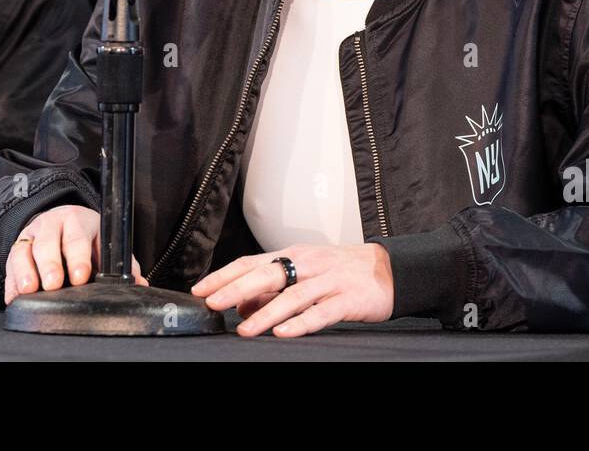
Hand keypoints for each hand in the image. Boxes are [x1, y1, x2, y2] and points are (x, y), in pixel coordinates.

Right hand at [4, 204, 147, 304]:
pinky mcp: (16, 249)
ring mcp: (31, 236)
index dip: (78, 258)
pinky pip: (11, 265)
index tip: (80, 276)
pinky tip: (15, 297)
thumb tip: (141, 285)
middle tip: (53, 284)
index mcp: (79, 221)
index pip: (78, 238)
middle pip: (48, 243)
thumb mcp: (105, 245)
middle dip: (50, 265)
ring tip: (30, 290)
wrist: (61, 220)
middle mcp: (52, 225)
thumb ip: (122, 265)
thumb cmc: (88, 238)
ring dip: (26, 272)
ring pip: (24, 251)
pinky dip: (11, 282)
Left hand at [189, 244, 393, 337]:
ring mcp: (328, 281)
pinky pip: (320, 312)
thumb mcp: (305, 273)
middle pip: (266, 275)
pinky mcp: (347, 299)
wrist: (389, 270)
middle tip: (212, 303)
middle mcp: (307, 264)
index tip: (200, 290)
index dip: (224, 276)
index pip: (250, 262)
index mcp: (293, 255)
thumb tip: (241, 305)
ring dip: (265, 314)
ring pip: (291, 296)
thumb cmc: (341, 272)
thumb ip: (273, 288)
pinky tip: (284, 333)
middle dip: (236, 289)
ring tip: (244, 329)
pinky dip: (300, 324)